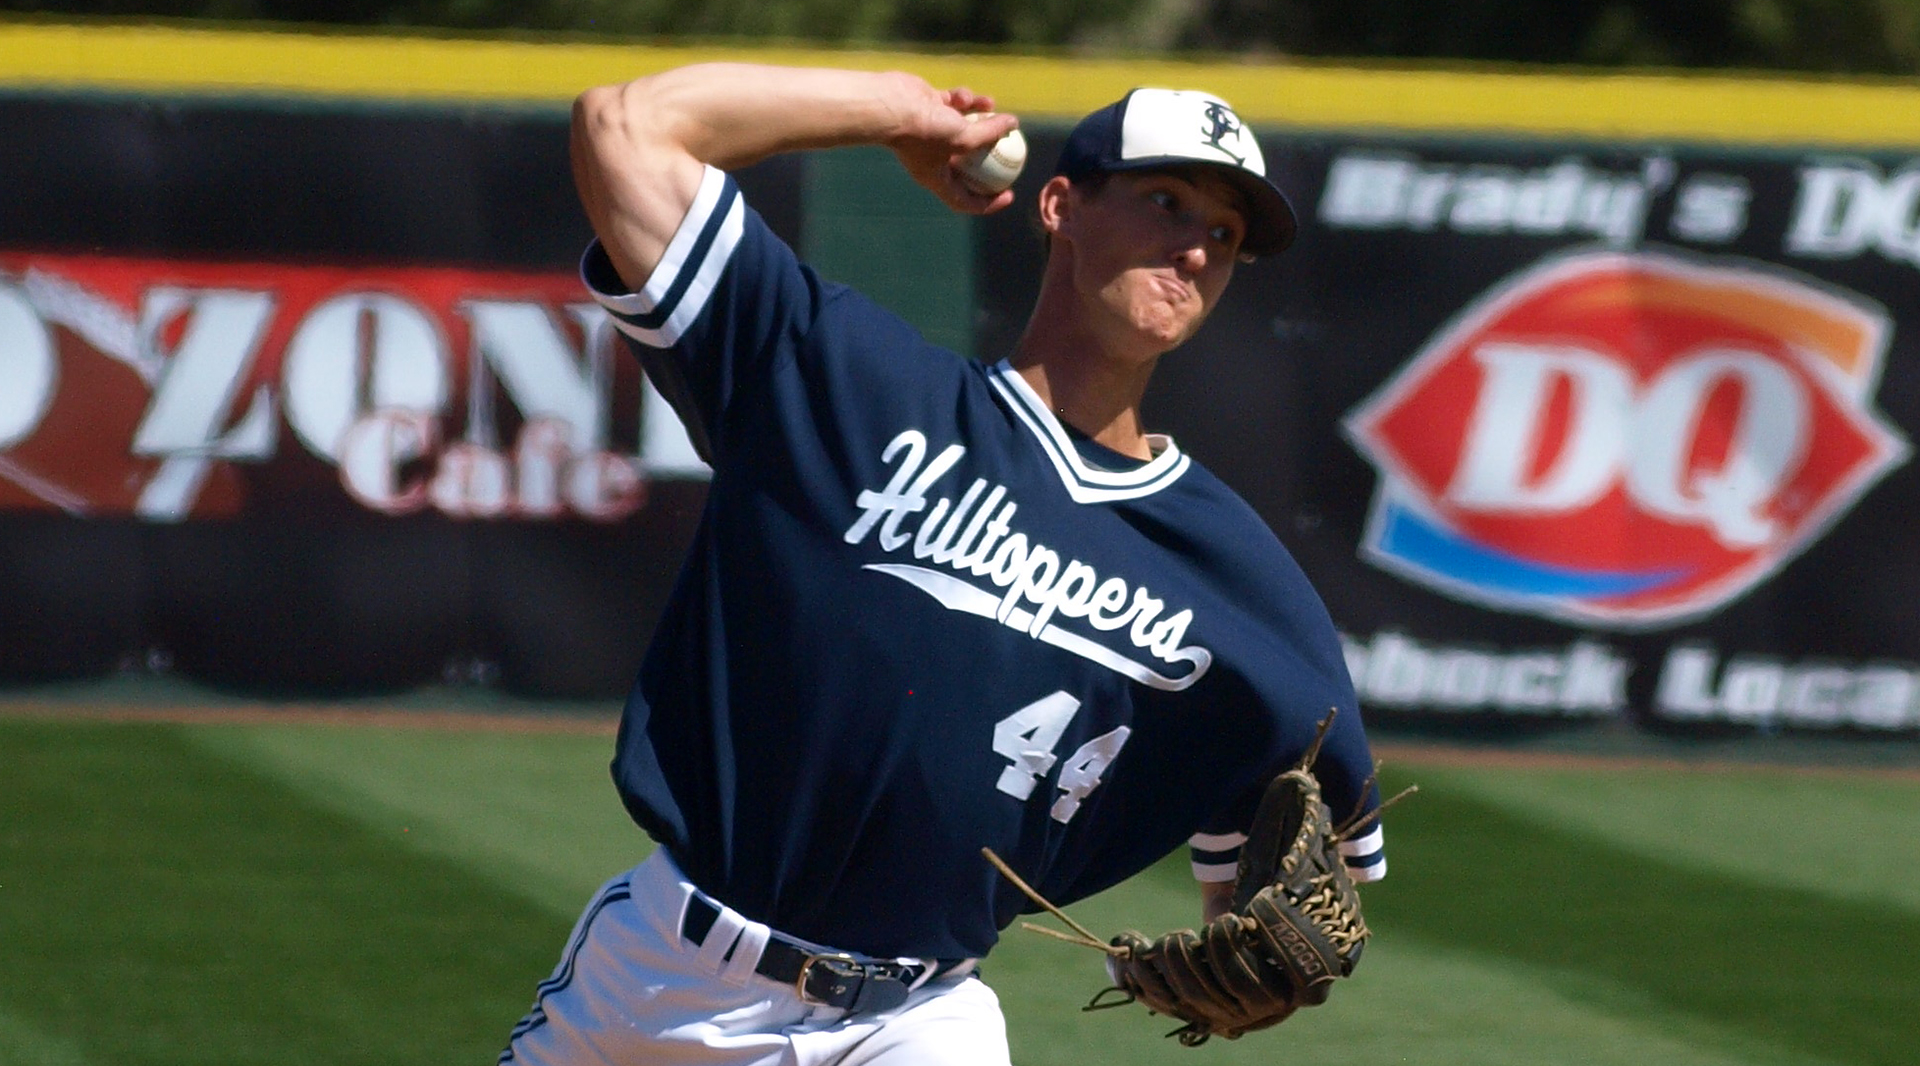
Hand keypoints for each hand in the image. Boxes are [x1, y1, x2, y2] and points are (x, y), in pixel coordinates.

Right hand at [886, 83, 1019, 214]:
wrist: (891, 105)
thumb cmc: (925, 129)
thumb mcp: (963, 137)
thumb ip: (990, 133)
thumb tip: (1014, 124)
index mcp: (936, 177)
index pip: (964, 199)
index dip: (989, 202)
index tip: (1009, 193)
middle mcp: (933, 157)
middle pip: (968, 165)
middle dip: (990, 157)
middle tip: (1013, 150)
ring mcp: (931, 132)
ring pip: (964, 127)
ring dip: (981, 118)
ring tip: (996, 111)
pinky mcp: (929, 107)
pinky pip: (953, 105)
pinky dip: (963, 100)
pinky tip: (970, 96)